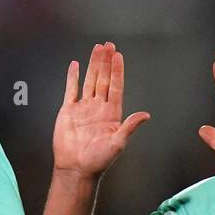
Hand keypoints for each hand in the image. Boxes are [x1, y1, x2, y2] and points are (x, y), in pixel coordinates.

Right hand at [52, 42, 149, 177]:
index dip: (117, 71)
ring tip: (97, 49)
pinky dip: (73, 77)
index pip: (115, 86)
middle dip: (106, 62)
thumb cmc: (98, 160)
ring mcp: (84, 108)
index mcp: (112, 113)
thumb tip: (146, 115)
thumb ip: (130, 127)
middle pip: (103, 79)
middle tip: (108, 45)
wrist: (76, 169)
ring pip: (90, 81)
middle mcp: (99, 108)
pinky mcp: (69, 111)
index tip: (118, 56)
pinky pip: (71, 90)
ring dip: (93, 65)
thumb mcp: (118, 143)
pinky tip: (76, 65)